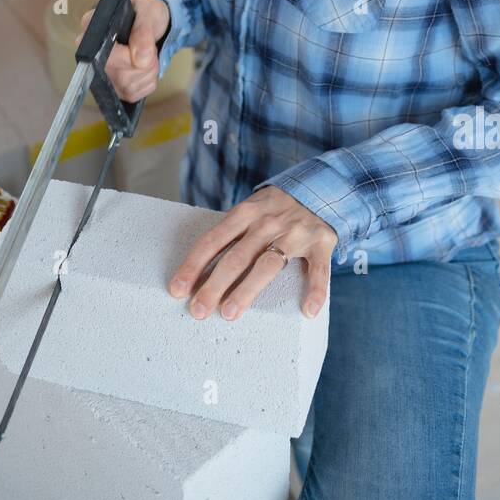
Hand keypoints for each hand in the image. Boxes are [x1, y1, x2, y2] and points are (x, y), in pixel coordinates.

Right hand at [76, 0, 169, 102]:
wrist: (151, 23)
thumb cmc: (145, 14)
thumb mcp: (148, 12)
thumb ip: (143, 31)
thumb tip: (140, 59)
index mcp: (92, 32)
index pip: (105, 56)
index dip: (128, 56)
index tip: (145, 47)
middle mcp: (91, 57)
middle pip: (122, 76)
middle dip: (145, 61)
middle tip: (147, 44)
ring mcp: (102, 76)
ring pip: (131, 86)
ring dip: (149, 70)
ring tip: (146, 52)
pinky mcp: (116, 90)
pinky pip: (138, 93)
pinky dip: (149, 81)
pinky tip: (144, 65)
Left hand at [169, 185, 336, 320]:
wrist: (322, 186)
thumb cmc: (277, 206)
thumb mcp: (252, 207)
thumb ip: (232, 231)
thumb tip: (198, 266)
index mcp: (246, 212)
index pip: (213, 240)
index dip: (193, 265)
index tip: (177, 289)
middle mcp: (268, 222)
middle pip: (236, 257)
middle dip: (214, 285)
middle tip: (198, 310)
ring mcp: (295, 233)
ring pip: (268, 265)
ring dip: (247, 290)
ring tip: (229, 313)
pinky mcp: (320, 243)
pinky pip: (319, 270)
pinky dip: (315, 290)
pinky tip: (307, 311)